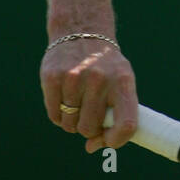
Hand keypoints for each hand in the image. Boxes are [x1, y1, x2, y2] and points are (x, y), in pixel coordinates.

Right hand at [40, 37, 138, 153]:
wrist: (81, 31)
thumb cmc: (106, 67)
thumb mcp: (121, 82)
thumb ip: (116, 116)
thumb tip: (92, 148)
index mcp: (123, 82)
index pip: (126, 124)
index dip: (116, 141)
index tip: (107, 140)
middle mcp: (99, 79)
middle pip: (89, 128)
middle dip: (88, 128)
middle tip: (89, 112)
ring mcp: (74, 77)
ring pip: (70, 124)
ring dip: (72, 121)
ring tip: (77, 102)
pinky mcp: (53, 77)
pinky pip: (54, 115)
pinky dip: (58, 115)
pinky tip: (64, 99)